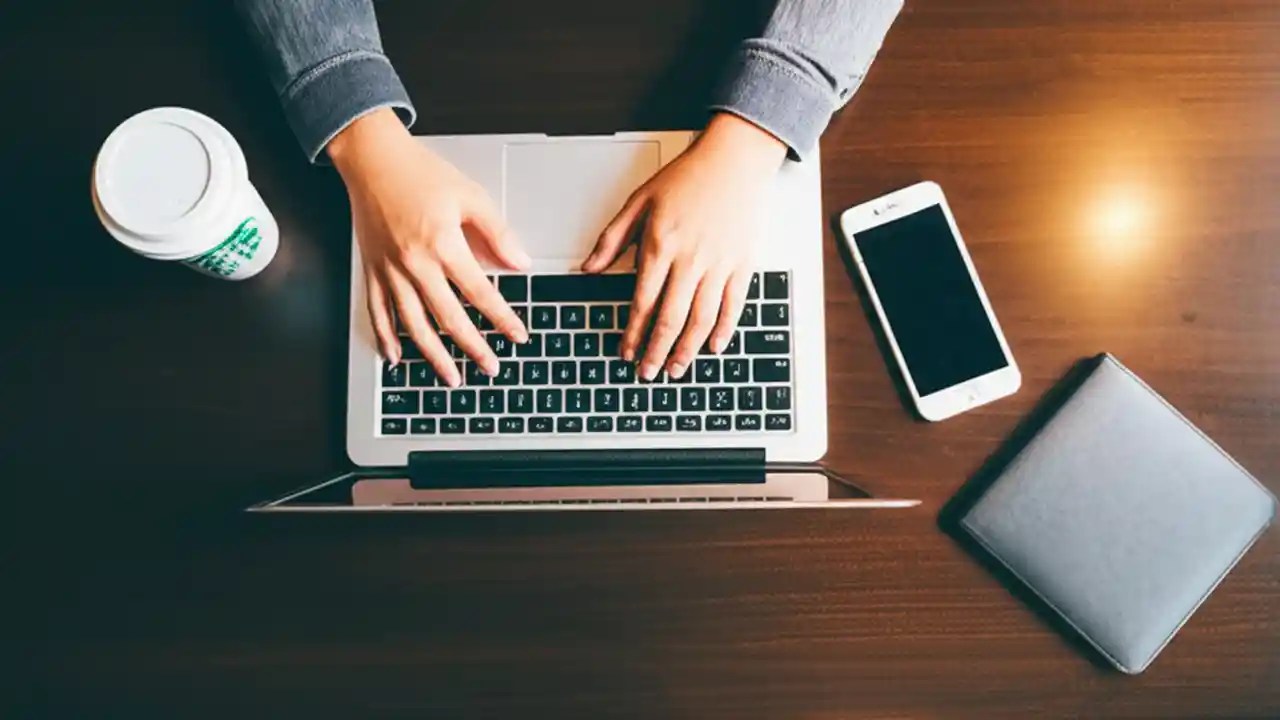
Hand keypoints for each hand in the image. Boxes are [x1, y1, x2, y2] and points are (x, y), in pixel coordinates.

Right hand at [329, 108, 529, 386]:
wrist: (372, 158)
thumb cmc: (419, 173)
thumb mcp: (470, 195)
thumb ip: (497, 233)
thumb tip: (521, 264)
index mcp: (442, 244)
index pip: (480, 292)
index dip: (502, 318)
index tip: (518, 336)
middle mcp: (414, 263)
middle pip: (448, 318)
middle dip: (473, 347)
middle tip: (491, 367)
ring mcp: (390, 270)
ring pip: (413, 325)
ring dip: (433, 356)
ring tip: (451, 377)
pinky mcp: (371, 270)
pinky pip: (378, 312)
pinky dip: (386, 338)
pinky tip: (396, 357)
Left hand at [583, 113, 785, 379]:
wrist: (734, 159)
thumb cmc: (688, 177)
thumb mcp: (639, 201)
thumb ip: (612, 238)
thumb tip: (588, 268)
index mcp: (660, 246)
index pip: (643, 302)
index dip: (632, 333)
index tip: (625, 352)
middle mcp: (690, 261)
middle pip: (671, 319)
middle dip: (656, 351)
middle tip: (646, 373)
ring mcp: (719, 265)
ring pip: (701, 320)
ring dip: (686, 350)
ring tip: (675, 369)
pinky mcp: (742, 264)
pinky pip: (733, 306)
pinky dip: (723, 330)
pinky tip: (713, 347)